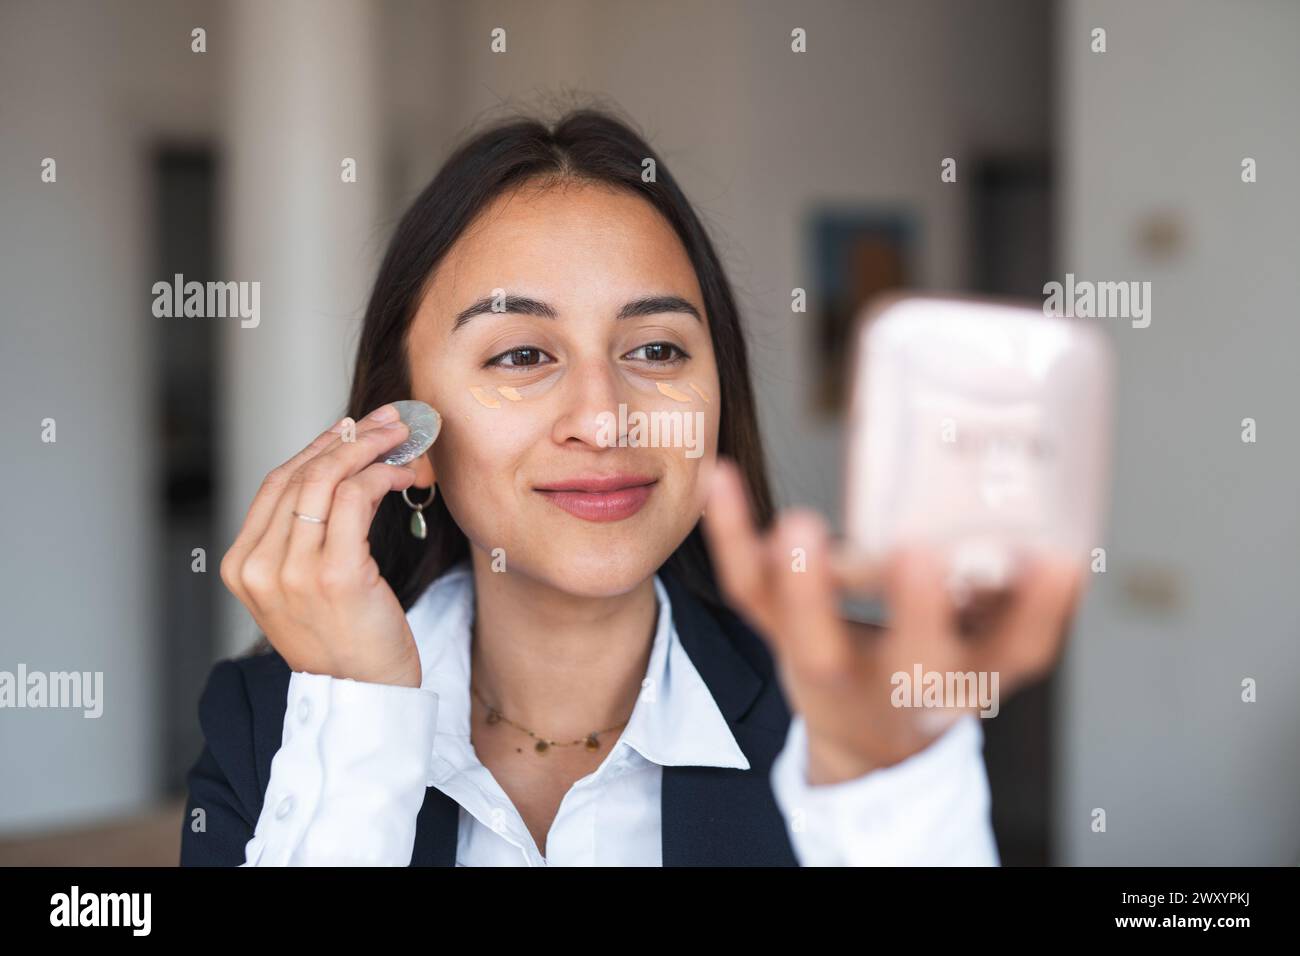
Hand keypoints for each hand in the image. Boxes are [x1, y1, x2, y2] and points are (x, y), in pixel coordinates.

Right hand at [219, 403, 424, 687]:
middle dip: (349, 437)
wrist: (361, 698)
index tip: (351, 427)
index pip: (276, 484)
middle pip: (300, 474)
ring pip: (326, 478)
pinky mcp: (334, 574)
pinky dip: (381, 475)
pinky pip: (354, 499)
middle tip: (390, 420)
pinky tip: (404, 474)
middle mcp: (258, 567)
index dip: (316, 447)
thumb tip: (345, 468)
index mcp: (242, 567)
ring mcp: (292, 571)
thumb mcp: (308, 586)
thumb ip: (309, 535)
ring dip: (370, 447)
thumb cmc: (345, 641)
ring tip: (403, 437)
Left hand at [701, 457, 1083, 784]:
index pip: (1018, 650)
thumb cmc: (937, 662)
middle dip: (919, 610)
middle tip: (919, 553)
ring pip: (812, 640)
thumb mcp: (991, 641)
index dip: (1039, 609)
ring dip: (804, 586)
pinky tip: (722, 481)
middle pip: (912, 660)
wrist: (868, 734)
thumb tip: (1051, 510)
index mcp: (971, 672)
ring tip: (799, 527)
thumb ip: (1015, 591)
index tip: (1057, 557)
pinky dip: (731, 535)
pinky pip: (748, 590)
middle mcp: (905, 678)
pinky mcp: (776, 634)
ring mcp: (833, 663)